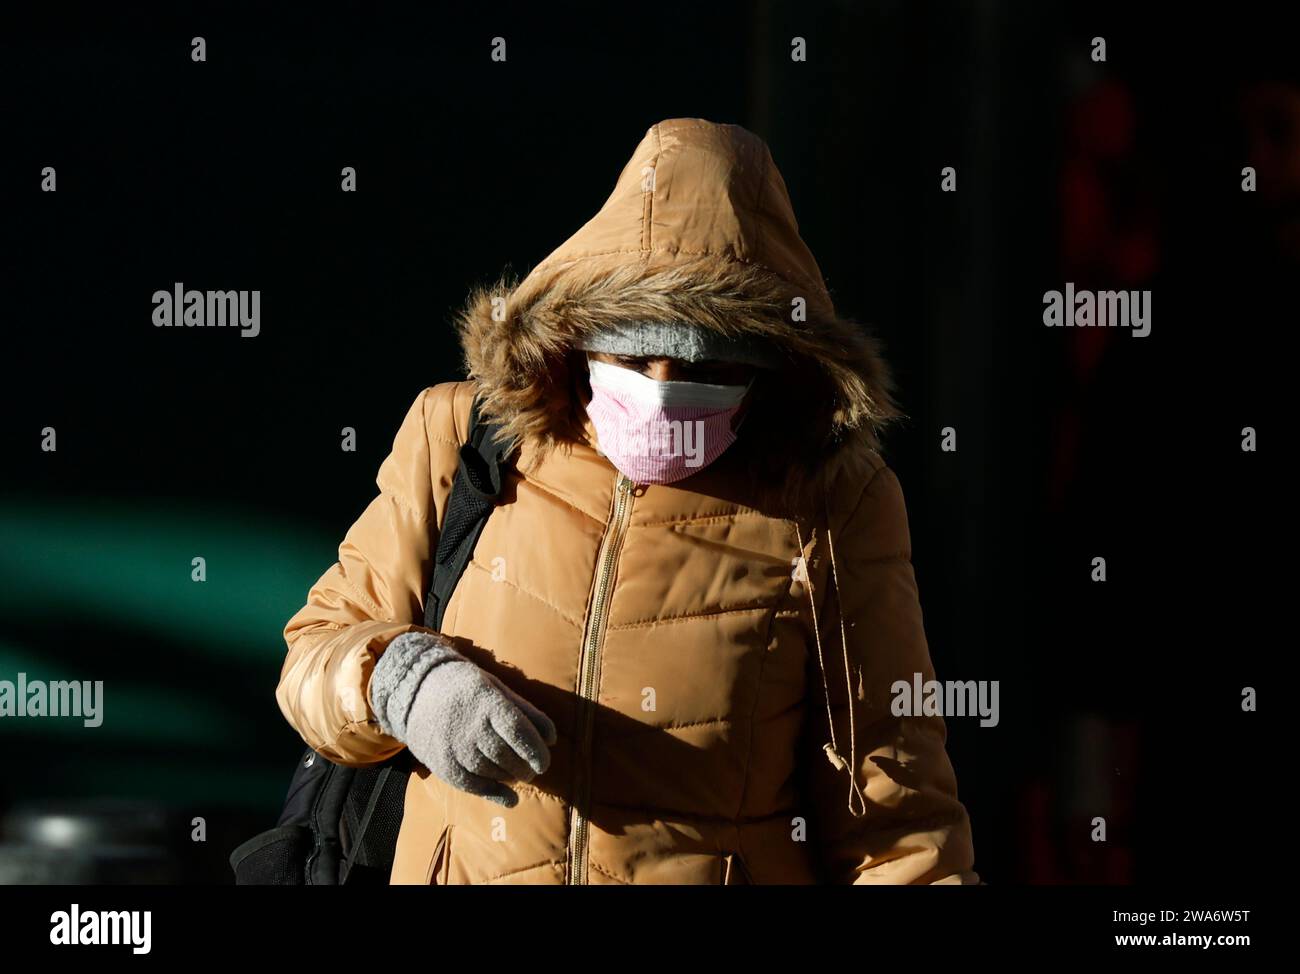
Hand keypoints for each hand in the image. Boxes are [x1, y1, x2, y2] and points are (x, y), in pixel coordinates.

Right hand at [370, 631, 556, 806]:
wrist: (418, 691)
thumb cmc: (468, 689)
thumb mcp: (497, 689)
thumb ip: (526, 712)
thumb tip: (552, 739)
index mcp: (487, 701)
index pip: (517, 730)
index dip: (535, 750)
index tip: (544, 763)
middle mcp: (470, 726)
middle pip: (506, 755)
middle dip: (525, 767)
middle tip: (533, 769)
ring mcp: (454, 747)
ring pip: (491, 772)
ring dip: (511, 777)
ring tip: (518, 774)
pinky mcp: (442, 764)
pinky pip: (472, 786)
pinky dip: (494, 794)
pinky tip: (509, 797)